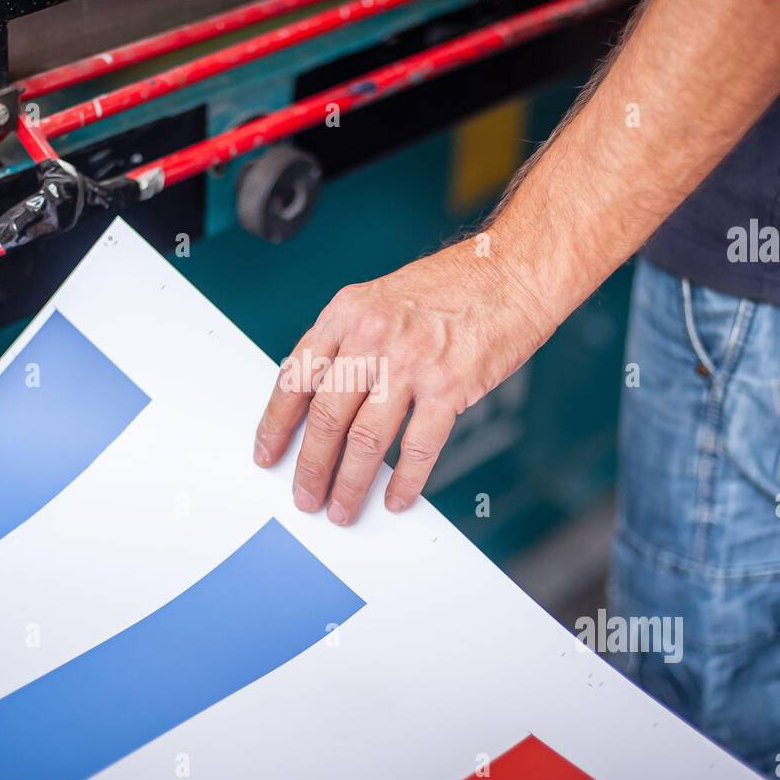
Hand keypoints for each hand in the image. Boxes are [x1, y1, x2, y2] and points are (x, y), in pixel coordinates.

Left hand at [253, 236, 554, 524]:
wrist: (512, 271)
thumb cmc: (452, 287)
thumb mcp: (379, 300)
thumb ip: (348, 344)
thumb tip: (322, 401)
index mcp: (346, 313)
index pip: (295, 379)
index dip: (276, 425)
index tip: (267, 453)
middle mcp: (372, 336)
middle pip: (326, 418)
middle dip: (310, 467)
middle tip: (304, 495)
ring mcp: (410, 363)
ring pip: (364, 441)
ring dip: (349, 484)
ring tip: (342, 508)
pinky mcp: (449, 386)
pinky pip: (418, 448)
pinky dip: (404, 481)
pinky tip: (396, 498)